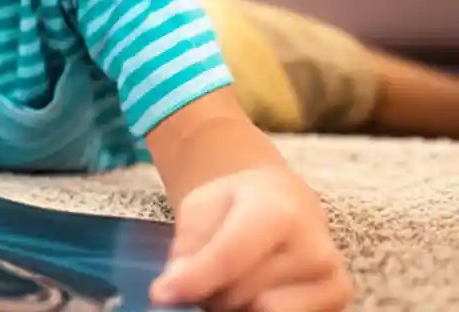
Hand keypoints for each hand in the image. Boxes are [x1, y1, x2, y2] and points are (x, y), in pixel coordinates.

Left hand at [150, 167, 351, 310]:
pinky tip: (256, 291)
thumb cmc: (236, 203)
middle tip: (203, 274)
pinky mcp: (338, 300)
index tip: (161, 294)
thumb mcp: (201, 208)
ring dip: (232, 305)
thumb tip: (173, 290)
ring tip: (231, 279)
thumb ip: (188, 247)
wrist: (285, 200)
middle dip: (208, 292)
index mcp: (277, 211)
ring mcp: (331, 277)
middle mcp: (313, 246)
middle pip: (238, 294)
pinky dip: (256, 311)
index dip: (193, 281)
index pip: (230, 257)